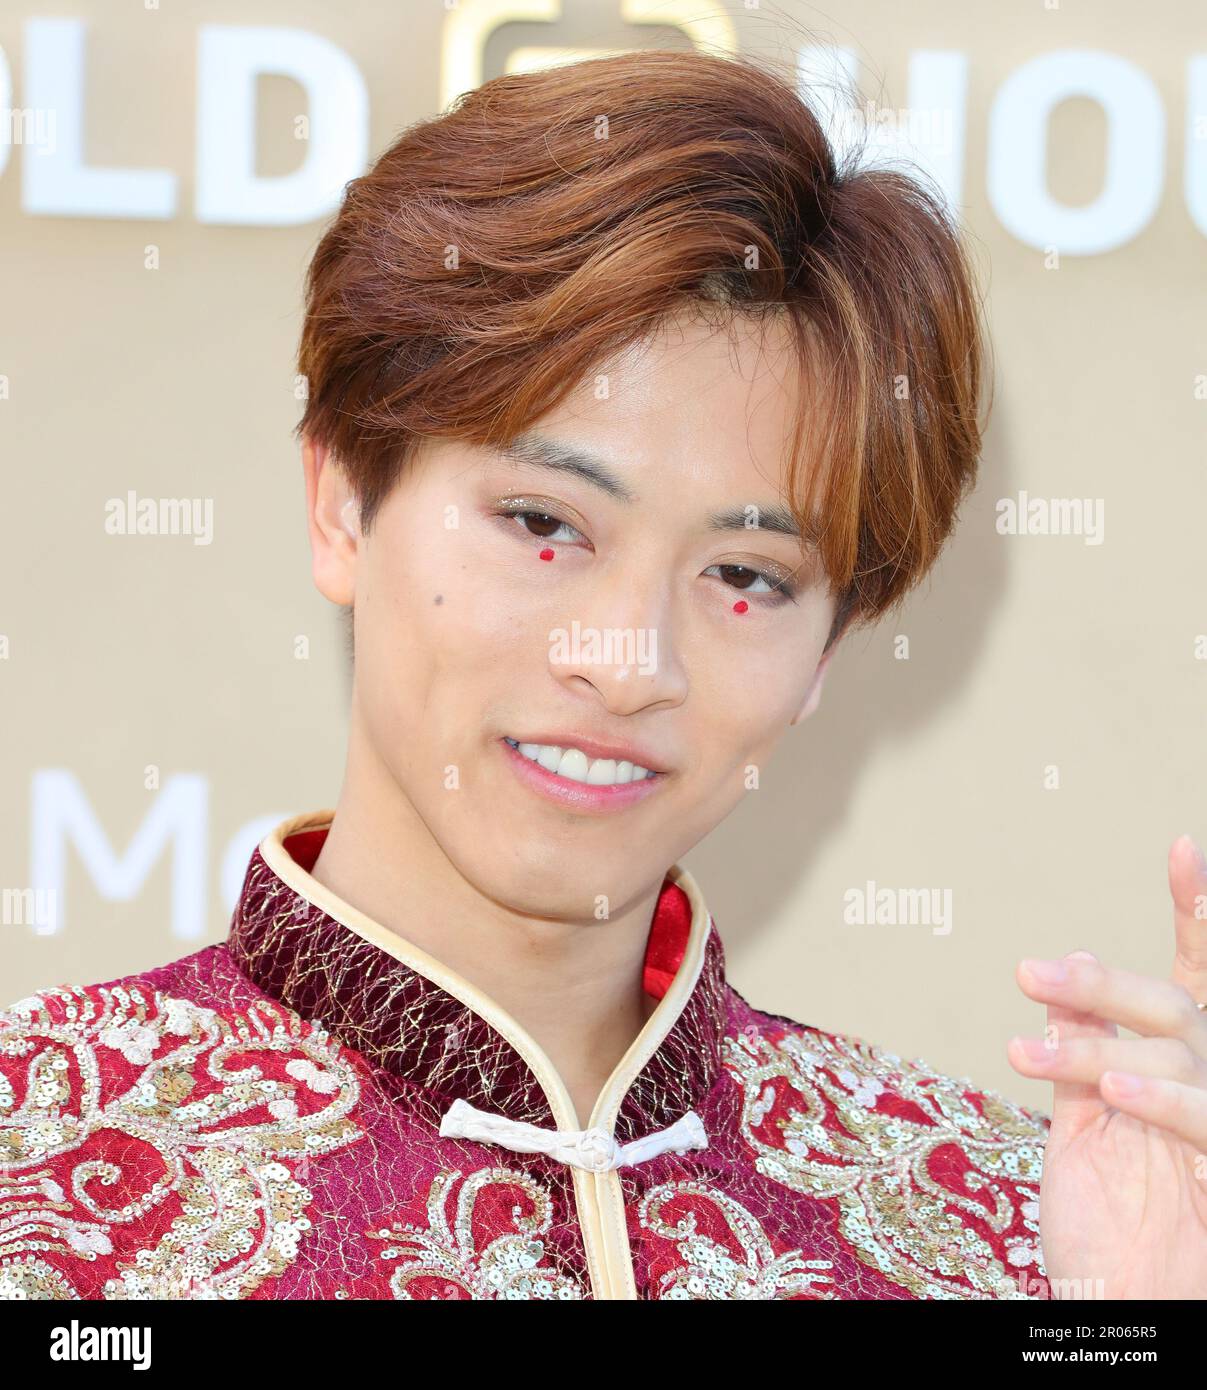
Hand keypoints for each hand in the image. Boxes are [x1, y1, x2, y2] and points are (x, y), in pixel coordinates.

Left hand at [1008, 833, 1206, 1299]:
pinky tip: (1111, 1084)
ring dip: (1099, 1040)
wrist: (1126, 1307)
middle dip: (1105, 983)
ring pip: (1181, 1050)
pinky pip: (1205, 1118)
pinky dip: (1162, 1095)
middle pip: (1177, 1005)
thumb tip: (1056, 979)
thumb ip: (1076, 1051)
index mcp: (1177, 1062)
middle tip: (1030, 971)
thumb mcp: (1081, 1126)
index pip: (1193, 972)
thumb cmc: (1111, 1222)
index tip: (1184, 846)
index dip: (1195, 910)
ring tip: (1030, 1044)